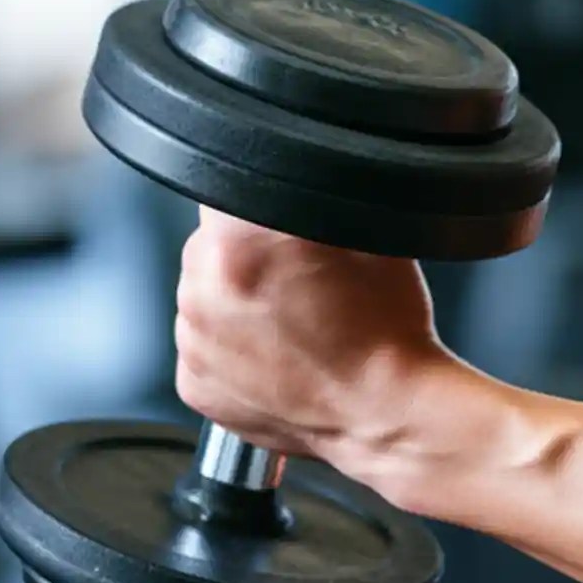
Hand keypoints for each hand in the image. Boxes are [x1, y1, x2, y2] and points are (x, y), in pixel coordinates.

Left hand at [175, 206, 454, 475]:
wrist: (388, 413)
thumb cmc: (387, 330)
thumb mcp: (365, 229)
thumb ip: (313, 194)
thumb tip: (292, 169)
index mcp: (236, 242)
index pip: (225, 185)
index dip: (259, 201)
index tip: (280, 223)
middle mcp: (201, 291)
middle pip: (210, 245)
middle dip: (246, 255)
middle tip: (300, 283)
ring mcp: (193, 343)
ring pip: (205, 298)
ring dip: (236, 303)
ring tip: (293, 325)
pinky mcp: (194, 385)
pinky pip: (205, 347)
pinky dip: (232, 349)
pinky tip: (277, 355)